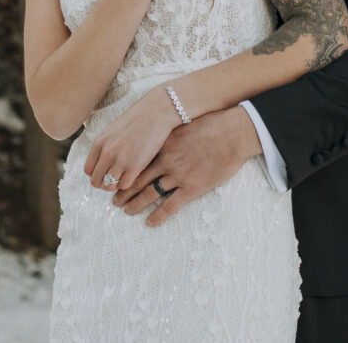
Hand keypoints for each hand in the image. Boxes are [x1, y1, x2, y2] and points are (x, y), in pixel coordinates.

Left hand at [82, 86, 180, 193]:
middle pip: (96, 180)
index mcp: (99, 142)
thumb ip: (105, 146)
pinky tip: (134, 175)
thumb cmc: (138, 120)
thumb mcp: (113, 130)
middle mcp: (107, 152)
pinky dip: (127, 184)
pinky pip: (124, 185)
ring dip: (115, 185)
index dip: (97, 174)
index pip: (88, 169)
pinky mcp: (135, 166)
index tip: (106, 173)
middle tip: (115, 179)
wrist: (156, 112)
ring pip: (108, 186)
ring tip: (124, 178)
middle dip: (104, 183)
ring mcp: (120, 160)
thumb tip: (102, 164)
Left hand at [113, 107, 262, 226]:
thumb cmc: (212, 125)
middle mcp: (166, 161)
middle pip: (137, 179)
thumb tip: (161, 137)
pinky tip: (149, 222)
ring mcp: (178, 175)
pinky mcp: (192, 187)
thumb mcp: (184, 126)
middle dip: (123, 191)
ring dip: (135, 204)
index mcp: (163, 145)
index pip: (136, 162)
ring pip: (149, 193)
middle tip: (114, 200)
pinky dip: (158, 216)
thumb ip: (170, 135)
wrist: (233, 133)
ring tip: (125, 211)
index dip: (124, 173)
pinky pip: (170, 206)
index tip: (116, 179)